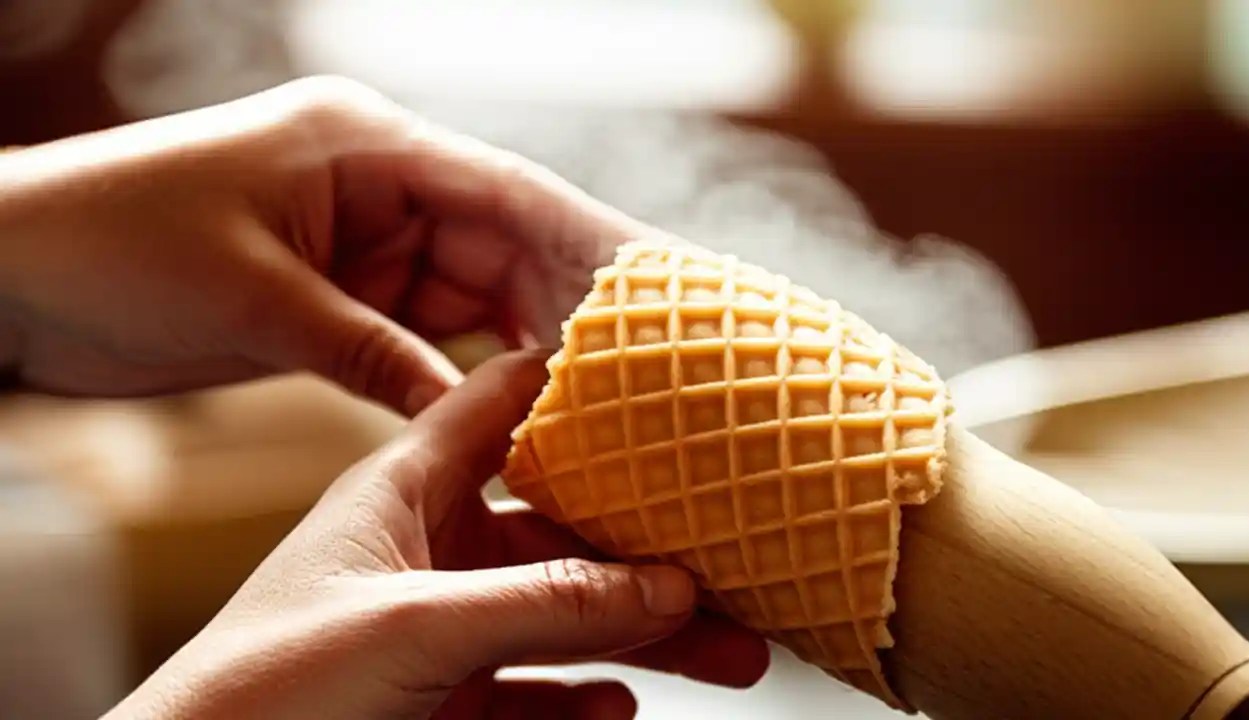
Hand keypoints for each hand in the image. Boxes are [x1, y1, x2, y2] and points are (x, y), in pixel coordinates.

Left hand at [0, 76, 664, 413]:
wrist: (15, 276)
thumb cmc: (108, 246)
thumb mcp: (253, 299)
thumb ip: (370, 349)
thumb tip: (472, 405)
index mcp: (363, 147)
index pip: (504, 192)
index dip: (589, 240)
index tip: (658, 289)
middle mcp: (378, 188)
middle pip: (505, 247)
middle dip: (571, 306)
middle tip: (648, 367)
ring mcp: (362, 243)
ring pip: (474, 298)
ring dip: (528, 347)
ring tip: (597, 402)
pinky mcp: (341, 295)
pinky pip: (426, 335)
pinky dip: (467, 373)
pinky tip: (517, 412)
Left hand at [106, 351, 768, 719]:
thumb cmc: (258, 695)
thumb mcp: (410, 631)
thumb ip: (540, 606)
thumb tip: (668, 584)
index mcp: (403, 493)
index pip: (506, 406)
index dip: (582, 390)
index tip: (670, 388)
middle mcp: (429, 553)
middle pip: (564, 535)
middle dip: (651, 553)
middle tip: (738, 567)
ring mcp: (437, 633)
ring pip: (565, 620)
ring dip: (646, 636)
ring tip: (735, 652)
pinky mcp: (439, 703)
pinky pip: (534, 691)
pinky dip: (581, 698)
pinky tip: (617, 706)